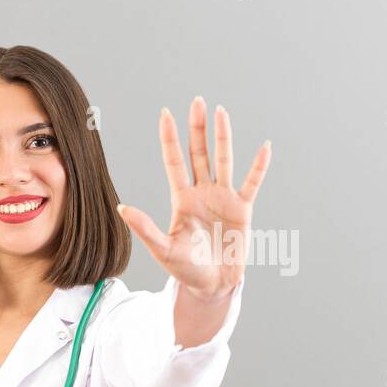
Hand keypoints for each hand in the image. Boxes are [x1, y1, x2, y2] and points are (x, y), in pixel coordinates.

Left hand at [117, 97, 270, 299]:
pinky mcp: (242, 209)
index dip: (170, 138)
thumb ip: (145, 228)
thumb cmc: (185, 269)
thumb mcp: (163, 249)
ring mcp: (223, 198)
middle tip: (197, 101)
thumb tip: (122, 208)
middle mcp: (202, 192)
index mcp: (181, 199)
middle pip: (199, 153)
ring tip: (221, 112)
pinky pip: (252, 183)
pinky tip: (265, 146)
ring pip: (223, 160)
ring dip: (223, 137)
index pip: (174, 161)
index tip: (166, 114)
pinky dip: (259, 166)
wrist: (212, 285)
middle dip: (198, 128)